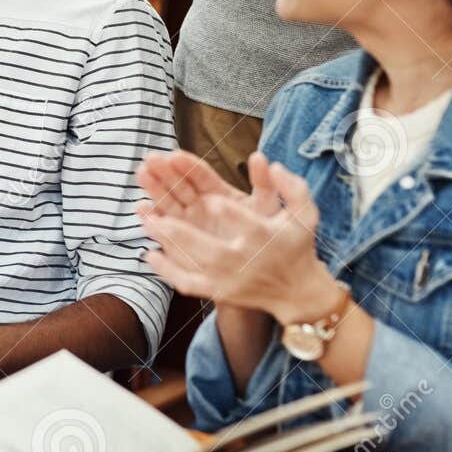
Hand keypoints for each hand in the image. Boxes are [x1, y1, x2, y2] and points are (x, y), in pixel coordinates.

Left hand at [138, 151, 335, 323]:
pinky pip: (187, 283)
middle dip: (182, 233)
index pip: (247, 224)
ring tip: (146, 222)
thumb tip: (266, 161)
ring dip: (168, 244)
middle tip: (159, 216)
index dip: (231, 214)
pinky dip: (167, 271)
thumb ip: (291, 187)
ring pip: (193, 265)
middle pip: (209, 250)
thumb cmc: (296, 245)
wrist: (294, 291)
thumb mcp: (304, 213)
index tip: (212, 200)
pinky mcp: (218, 291)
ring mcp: (227, 279)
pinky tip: (149, 254)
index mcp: (264, 237)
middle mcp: (243, 261)